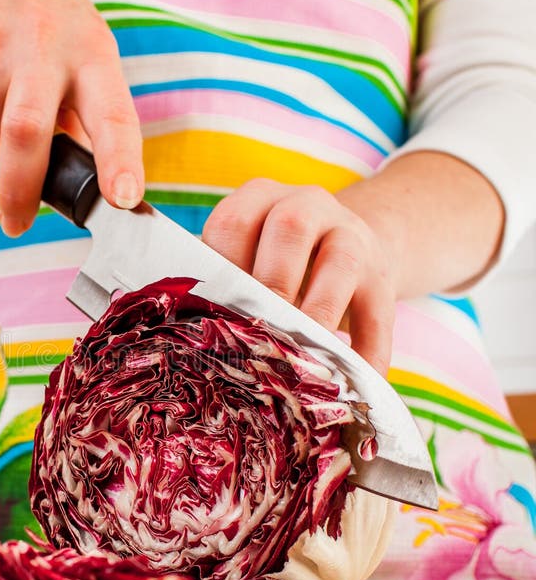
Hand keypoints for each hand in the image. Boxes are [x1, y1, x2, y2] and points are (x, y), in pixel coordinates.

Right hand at [0, 0, 143, 234]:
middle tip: (17, 225)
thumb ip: (90, 123)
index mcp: (93, 57)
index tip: (124, 201)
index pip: (113, 115)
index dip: (119, 162)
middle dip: (18, 193)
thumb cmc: (56, 34)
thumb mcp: (90, 62)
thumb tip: (93, 193)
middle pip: (25, 134)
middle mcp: (43, 48)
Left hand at [202, 179, 397, 373]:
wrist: (348, 250)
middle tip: (258, 331)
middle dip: (271, 283)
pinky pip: (378, 312)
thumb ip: (223, 284)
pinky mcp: (382, 276)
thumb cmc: (274, 265)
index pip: (235, 221)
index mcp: (260, 199)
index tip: (213, 313)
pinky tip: (353, 380)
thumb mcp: (248, 257)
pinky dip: (367, 350)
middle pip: (290, 227)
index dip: (222, 267)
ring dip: (318, 312)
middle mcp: (308, 205)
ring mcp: (352, 236)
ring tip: (302, 359)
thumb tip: (196, 335)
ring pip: (341, 263)